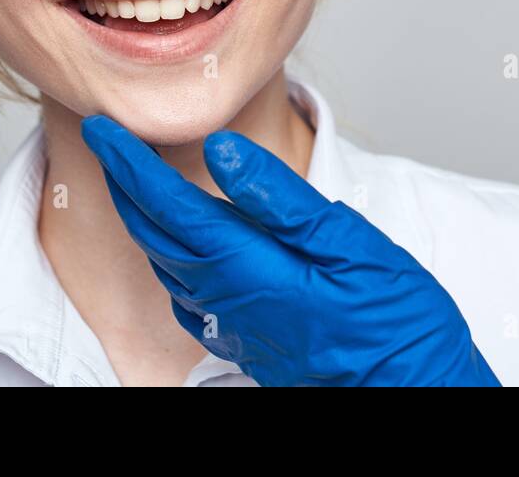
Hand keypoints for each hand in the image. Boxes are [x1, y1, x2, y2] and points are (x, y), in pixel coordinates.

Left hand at [79, 115, 501, 386]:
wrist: (415, 390)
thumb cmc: (395, 322)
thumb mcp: (348, 244)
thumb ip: (280, 198)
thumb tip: (220, 151)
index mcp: (250, 270)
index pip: (170, 207)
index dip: (131, 165)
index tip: (104, 128)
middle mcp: (229, 302)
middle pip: (155, 236)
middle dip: (125, 185)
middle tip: (108, 141)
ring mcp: (235, 325)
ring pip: (167, 264)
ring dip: (142, 217)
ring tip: (135, 179)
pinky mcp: (248, 339)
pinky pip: (187, 292)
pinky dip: (169, 254)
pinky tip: (182, 242)